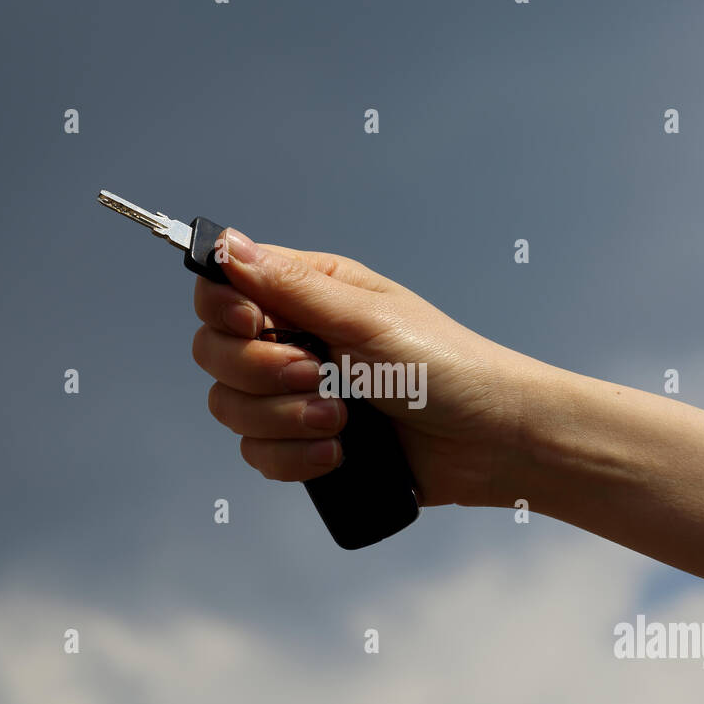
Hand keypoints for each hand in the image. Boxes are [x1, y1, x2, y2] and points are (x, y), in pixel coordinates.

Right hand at [190, 228, 543, 507]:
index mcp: (308, 292)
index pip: (223, 290)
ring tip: (341, 421)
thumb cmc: (447, 366)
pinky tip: (338, 452)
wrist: (490, 441)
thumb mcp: (367, 320)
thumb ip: (292, 288)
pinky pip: (257, 454)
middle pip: (214, 353)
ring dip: (282, 421)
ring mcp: (296, 396)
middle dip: (259, 373)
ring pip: (231, 408)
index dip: (223, 309)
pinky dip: (293, 458)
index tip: (253, 323)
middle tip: (316, 376)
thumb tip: (227, 245)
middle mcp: (294, 339)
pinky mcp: (305, 443)